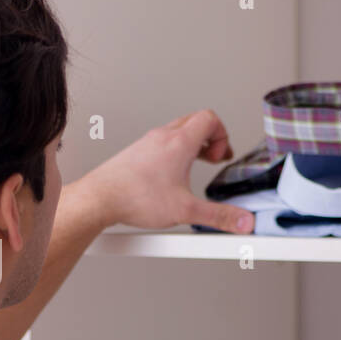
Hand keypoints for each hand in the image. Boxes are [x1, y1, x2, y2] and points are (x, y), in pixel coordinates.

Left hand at [80, 109, 254, 232]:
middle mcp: (162, 137)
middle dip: (210, 139)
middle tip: (213, 159)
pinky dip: (173, 152)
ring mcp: (146, 143)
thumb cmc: (134, 198)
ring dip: (191, 145)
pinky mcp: (135, 153)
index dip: (223, 135)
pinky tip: (170, 176)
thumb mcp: (185, 210)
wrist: (98, 199)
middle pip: (194, 121)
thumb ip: (218, 216)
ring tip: (194, 166)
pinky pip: (160, 143)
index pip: (210, 118)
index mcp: (179, 142)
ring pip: (176, 131)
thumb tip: (242, 221)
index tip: (221, 157)